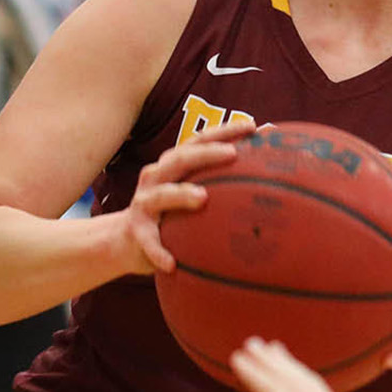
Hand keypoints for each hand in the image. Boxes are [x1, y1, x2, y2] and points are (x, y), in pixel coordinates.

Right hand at [118, 121, 253, 274]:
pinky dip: (159, 252)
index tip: (252, 126)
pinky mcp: (137, 232)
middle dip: (206, 154)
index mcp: (172, 165)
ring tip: (202, 198)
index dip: (224, 131)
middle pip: (181, 159)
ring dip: (181, 195)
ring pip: (161, 196)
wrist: (124, 240)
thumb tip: (266, 180)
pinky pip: (148, 243)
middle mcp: (156, 178)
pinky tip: (172, 264)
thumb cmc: (169, 214)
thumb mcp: (189, 192)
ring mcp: (144, 204)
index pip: (199, 141)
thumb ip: (217, 183)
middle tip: (233, 154)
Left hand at [233, 338, 391, 391]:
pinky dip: (254, 373)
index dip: (307, 385)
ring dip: (266, 362)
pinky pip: (269, 388)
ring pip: (284, 380)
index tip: (296, 374)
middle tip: (270, 347)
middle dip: (285, 365)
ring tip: (249, 345)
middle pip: (302, 383)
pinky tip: (237, 359)